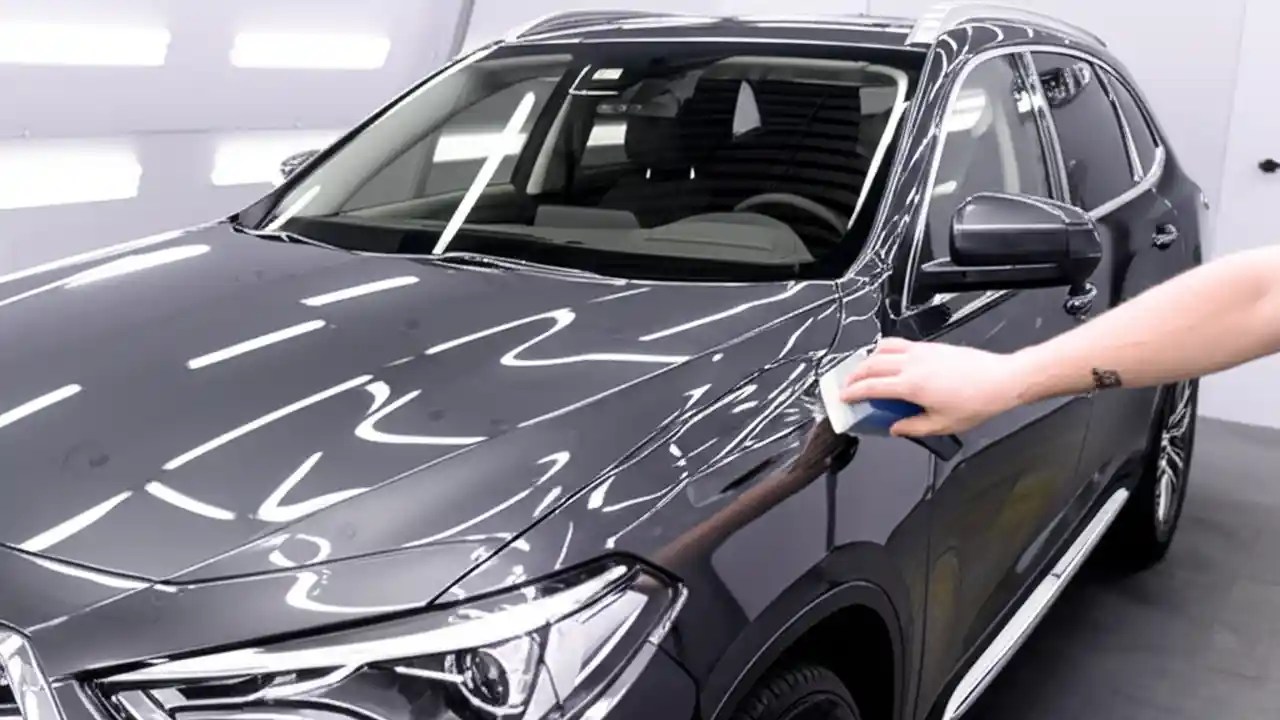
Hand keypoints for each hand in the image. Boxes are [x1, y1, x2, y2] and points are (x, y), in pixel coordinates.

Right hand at [839, 337, 1027, 436]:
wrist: (1001, 380)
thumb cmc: (977, 401)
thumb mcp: (942, 424)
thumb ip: (914, 426)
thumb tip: (897, 427)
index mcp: (911, 385)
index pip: (870, 386)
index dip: (852, 392)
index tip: (843, 397)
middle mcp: (912, 364)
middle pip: (870, 364)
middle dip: (854, 375)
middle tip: (848, 385)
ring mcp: (921, 352)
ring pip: (882, 349)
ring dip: (867, 359)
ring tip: (863, 371)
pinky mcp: (930, 346)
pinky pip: (899, 343)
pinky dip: (885, 350)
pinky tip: (888, 359)